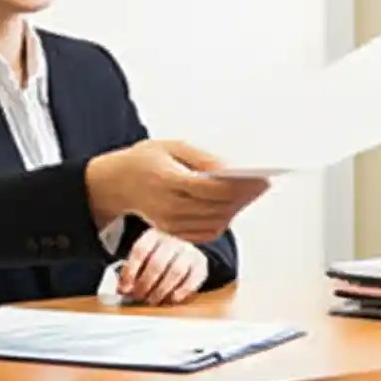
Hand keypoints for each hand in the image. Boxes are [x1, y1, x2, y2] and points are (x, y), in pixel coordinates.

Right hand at [84, 139, 267, 243]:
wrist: (117, 183)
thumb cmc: (147, 160)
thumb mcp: (172, 147)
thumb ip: (202, 158)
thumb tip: (230, 169)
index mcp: (166, 180)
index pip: (208, 188)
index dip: (236, 185)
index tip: (258, 177)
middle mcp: (167, 207)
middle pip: (216, 207)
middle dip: (243, 196)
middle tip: (263, 184)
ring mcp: (170, 224)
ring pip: (214, 222)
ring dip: (237, 208)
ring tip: (253, 193)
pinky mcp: (174, 233)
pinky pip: (207, 231)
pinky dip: (224, 219)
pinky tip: (235, 205)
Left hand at [118, 229, 207, 305]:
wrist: (184, 256)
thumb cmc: (157, 261)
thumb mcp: (142, 261)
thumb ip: (131, 273)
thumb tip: (121, 290)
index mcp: (153, 237)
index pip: (140, 250)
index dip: (130, 271)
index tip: (125, 288)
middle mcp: (171, 241)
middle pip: (157, 262)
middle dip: (145, 284)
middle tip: (139, 297)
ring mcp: (188, 251)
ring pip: (175, 271)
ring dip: (162, 290)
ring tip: (153, 301)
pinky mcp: (201, 264)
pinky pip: (192, 279)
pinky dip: (181, 292)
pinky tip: (171, 299)